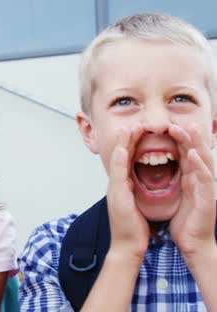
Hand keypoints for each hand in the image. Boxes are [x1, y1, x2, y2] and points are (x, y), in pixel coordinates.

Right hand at [106, 124, 148, 259]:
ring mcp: (115, 189)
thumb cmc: (133, 229)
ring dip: (123, 144)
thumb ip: (132, 191)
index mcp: (122, 186)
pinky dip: (120, 160)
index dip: (131, 144)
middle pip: (121, 157)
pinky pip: (119, 175)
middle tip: (133, 122)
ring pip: (119, 162)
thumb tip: (135, 182)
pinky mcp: (118, 196)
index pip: (127, 160)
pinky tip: (123, 149)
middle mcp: (116, 185)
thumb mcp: (133, 204)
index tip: (137, 130)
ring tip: (128, 128)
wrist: (127, 246)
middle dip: (127, 139)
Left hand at [168, 124, 215, 257]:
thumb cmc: (184, 223)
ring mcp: (205, 189)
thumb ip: (173, 183)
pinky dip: (199, 164)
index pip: (184, 156)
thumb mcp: (176, 198)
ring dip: (195, 144)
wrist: (193, 245)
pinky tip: (192, 154)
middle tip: (177, 120)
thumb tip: (161, 171)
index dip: (177, 141)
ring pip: (202, 161)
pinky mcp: (206, 198)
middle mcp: (199, 181)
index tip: (166, 127)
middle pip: (195, 153)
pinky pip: (204, 178)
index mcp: (190, 180)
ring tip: (188, 129)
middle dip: (188, 136)